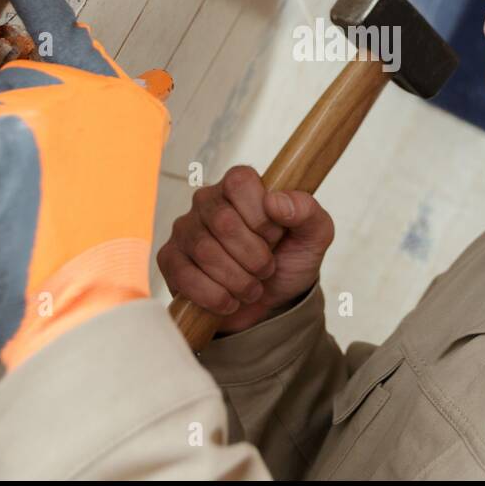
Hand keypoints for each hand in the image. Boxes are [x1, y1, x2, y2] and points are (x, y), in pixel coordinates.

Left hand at [0, 0, 170, 369]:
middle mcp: (95, 90)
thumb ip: (87, 131)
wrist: (88, 295)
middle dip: (5, 126)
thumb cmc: (93, 250)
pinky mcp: (5, 129)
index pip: (72, 34)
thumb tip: (55, 107)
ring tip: (20, 206)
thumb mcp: (106, 176)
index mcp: (128, 104)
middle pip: (17, 78)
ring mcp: (50, 104)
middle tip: (24, 183)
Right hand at [157, 165, 333, 333]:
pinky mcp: (170, 259)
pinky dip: (214, 296)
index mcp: (240, 185)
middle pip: (223, 222)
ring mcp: (185, 229)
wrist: (272, 303)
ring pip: (205, 251)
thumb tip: (276, 201)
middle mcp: (207, 201)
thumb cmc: (290, 259)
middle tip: (267, 269)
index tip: (276, 237)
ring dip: (237, 279)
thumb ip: (307, 211)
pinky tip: (230, 300)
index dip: (262, 217)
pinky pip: (184, 275)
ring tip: (252, 288)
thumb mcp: (314, 235)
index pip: (240, 182)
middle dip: (254, 256)